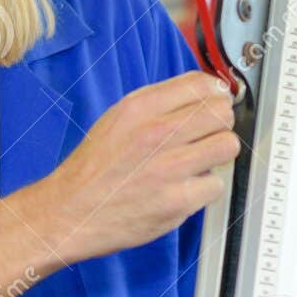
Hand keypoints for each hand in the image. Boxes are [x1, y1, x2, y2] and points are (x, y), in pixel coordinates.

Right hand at [31, 70, 237, 264]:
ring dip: (217, 155)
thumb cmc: (92, 171)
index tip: (215, 103)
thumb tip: (204, 94)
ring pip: (227, 145)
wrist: (69, 212)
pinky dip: (204, 189)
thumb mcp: (116, 120)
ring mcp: (168, 168)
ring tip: (198, 162)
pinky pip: (216, 185)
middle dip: (218, 124)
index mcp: (139, 108)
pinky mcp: (176, 201)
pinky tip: (184, 188)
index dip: (215, 94)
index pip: (202, 83)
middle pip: (221, 112)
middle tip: (205, 137)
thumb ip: (158, 105)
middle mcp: (155, 133)